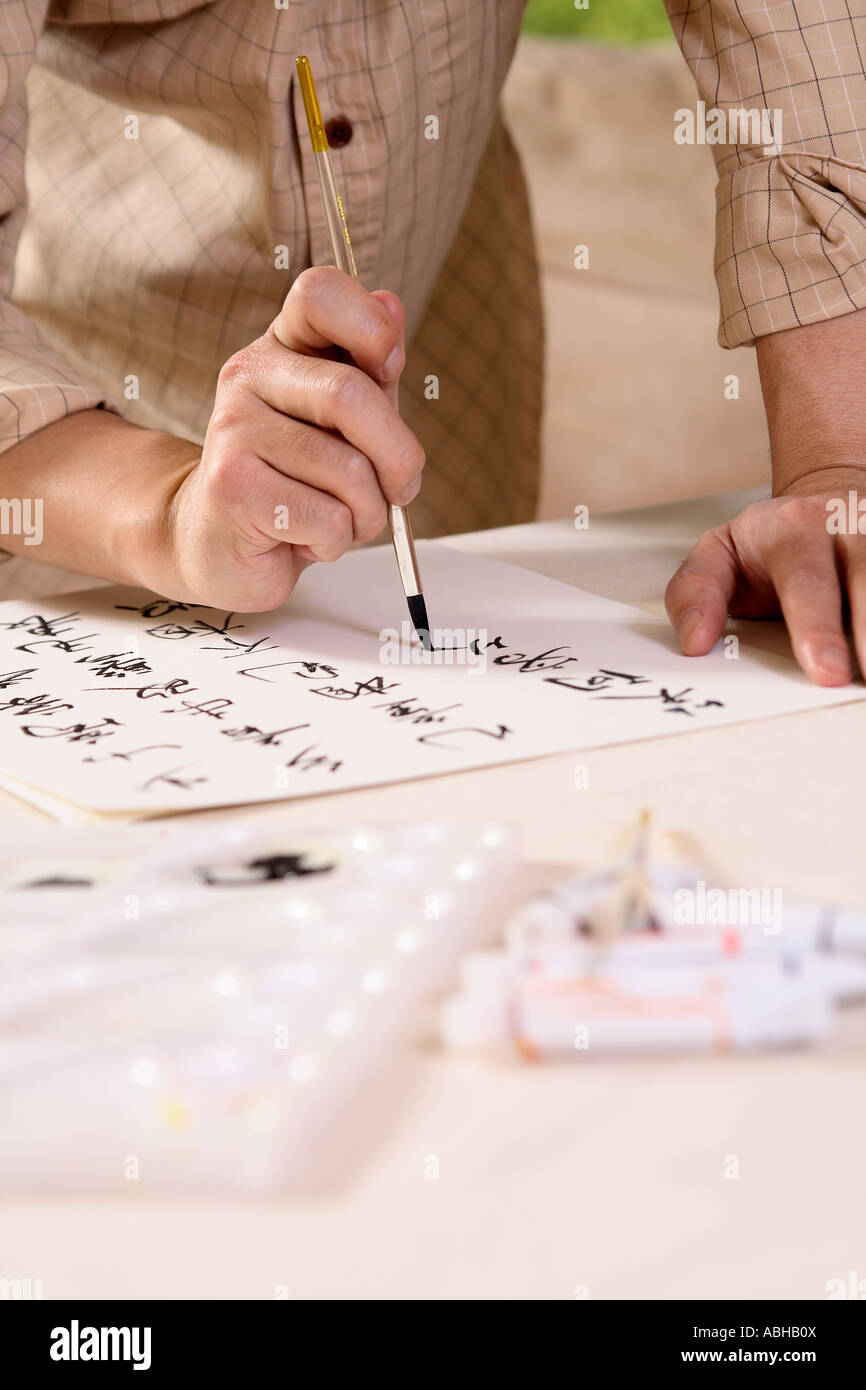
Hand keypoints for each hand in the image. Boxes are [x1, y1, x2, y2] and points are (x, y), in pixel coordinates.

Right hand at [163, 266, 423, 609]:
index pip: (320, 293)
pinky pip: (328, 518)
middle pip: (350, 395)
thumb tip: (392, 305)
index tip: (389, 370)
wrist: (218, 544)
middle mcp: (247, 377)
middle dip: (398, 455)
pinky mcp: (233, 489)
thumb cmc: (293, 481)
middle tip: (402, 487)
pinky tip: (307, 537)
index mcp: (279, 348)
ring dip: (369, 512)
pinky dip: (338, 541)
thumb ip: (370, 373)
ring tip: (342, 518)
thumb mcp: (340, 424)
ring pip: (349, 471)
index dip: (371, 326)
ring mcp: (233, 431)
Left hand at [666, 468, 864, 685]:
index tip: (827, 670)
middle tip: (864, 679)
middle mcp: (847, 524)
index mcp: (792, 527)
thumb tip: (695, 642)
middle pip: (865, 576)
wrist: (821, 503)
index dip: (817, 626)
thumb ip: (694, 593)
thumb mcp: (717, 555)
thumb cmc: (766, 544)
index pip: (805, 578)